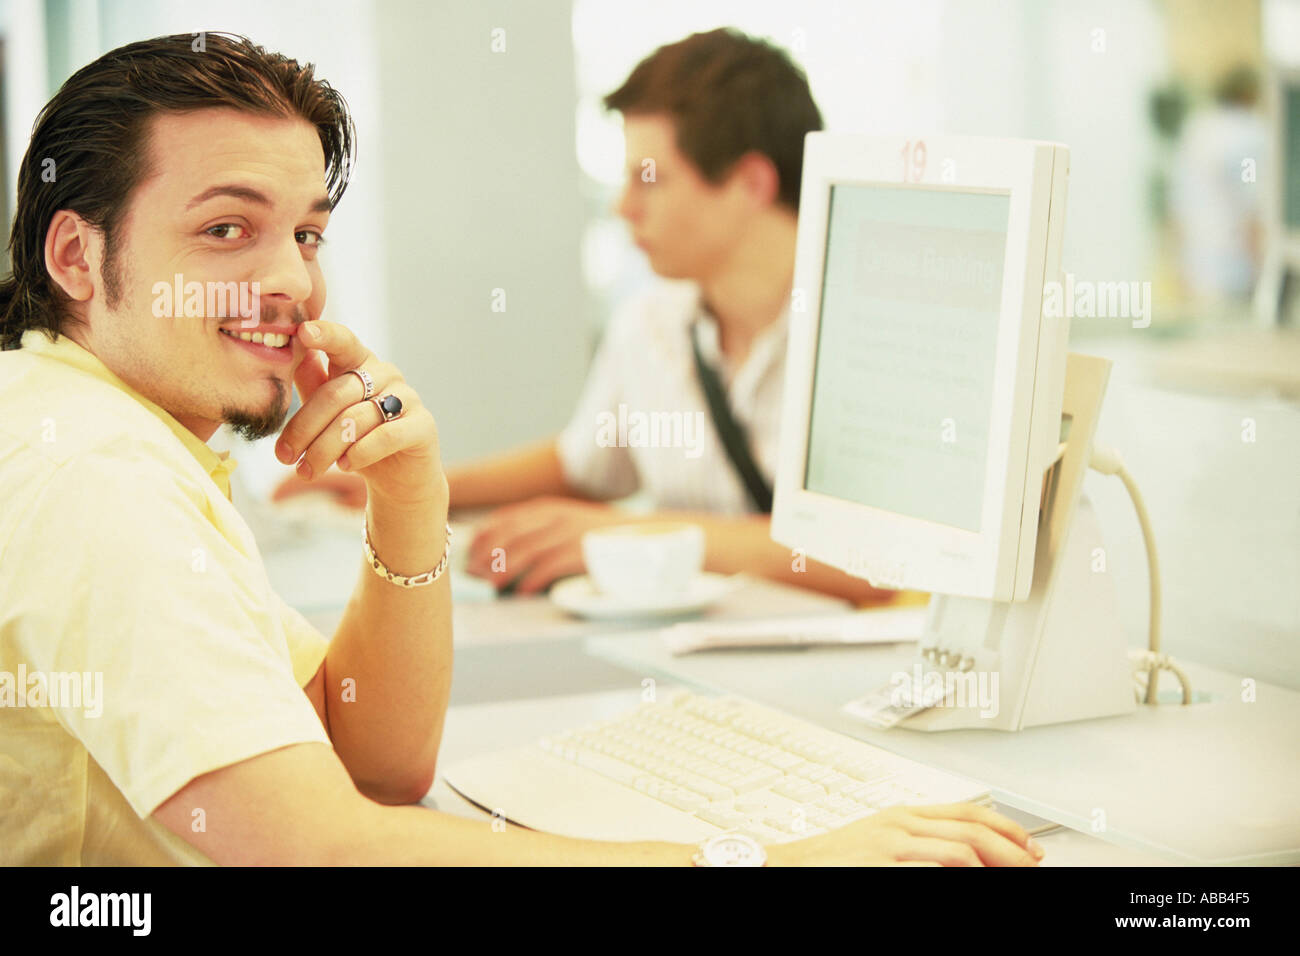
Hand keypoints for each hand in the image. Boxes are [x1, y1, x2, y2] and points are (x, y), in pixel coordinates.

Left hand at [275, 321, 444, 509]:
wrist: (397, 476)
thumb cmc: (357, 438)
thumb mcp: (326, 410)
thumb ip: (310, 381)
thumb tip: (290, 352)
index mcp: (360, 362)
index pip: (342, 341)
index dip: (324, 335)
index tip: (303, 332)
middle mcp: (386, 373)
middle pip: (336, 393)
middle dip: (304, 428)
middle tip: (283, 456)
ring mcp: (408, 397)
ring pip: (355, 419)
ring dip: (324, 449)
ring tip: (306, 471)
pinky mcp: (423, 425)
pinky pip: (384, 436)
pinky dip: (359, 453)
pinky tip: (344, 466)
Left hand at [465, 496, 627, 593]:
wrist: (645, 536)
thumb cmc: (602, 536)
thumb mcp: (569, 523)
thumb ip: (542, 531)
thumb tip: (509, 554)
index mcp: (549, 508)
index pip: (505, 519)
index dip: (483, 537)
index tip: (470, 554)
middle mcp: (555, 517)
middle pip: (509, 536)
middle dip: (486, 555)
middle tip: (473, 574)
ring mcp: (568, 533)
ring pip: (524, 551)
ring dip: (503, 570)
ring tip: (491, 586)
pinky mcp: (580, 552)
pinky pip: (548, 566)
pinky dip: (531, 580)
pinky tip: (522, 592)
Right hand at [768, 803, 1044, 866]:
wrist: (787, 866)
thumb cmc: (830, 862)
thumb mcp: (878, 842)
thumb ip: (916, 843)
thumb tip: (960, 856)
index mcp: (902, 815)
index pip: (967, 811)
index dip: (1005, 827)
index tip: (1029, 846)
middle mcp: (900, 824)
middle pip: (971, 829)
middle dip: (1011, 849)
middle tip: (1033, 865)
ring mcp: (892, 844)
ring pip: (961, 848)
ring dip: (995, 863)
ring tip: (1016, 875)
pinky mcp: (882, 864)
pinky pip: (935, 864)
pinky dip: (963, 871)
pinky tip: (976, 877)